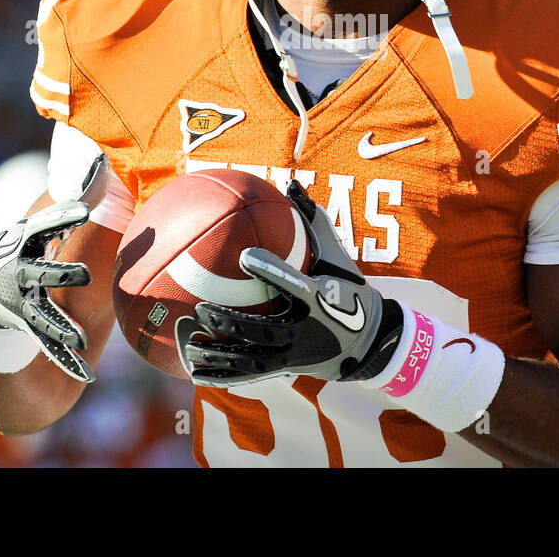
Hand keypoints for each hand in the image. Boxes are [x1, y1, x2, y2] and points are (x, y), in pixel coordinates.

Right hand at [0, 154, 111, 383]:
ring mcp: (21, 305)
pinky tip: (87, 374)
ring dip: (61, 328)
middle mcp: (18, 275)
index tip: (83, 210)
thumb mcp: (40, 225)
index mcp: (23, 243)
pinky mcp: (30, 327)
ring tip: (80, 338)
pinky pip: (50, 346)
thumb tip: (104, 160)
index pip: (44, 226)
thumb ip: (74, 194)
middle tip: (84, 276)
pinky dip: (67, 361)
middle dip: (59, 275)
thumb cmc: (22, 248)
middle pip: (40, 274)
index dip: (61, 217)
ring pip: (43, 317)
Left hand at [175, 181, 403, 386]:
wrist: (369, 340)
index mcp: (319, 300)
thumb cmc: (347, 288)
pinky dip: (223, 376)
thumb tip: (290, 182)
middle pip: (264, 332)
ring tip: (189, 347)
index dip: (270, 271)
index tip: (244, 256)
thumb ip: (312, 220)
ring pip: (253, 360)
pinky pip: (250, 375)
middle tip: (202, 309)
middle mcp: (306, 332)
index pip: (293, 284)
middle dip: (232, 324)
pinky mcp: (286, 371)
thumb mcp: (336, 255)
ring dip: (220, 356)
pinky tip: (193, 373)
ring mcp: (295, 356)